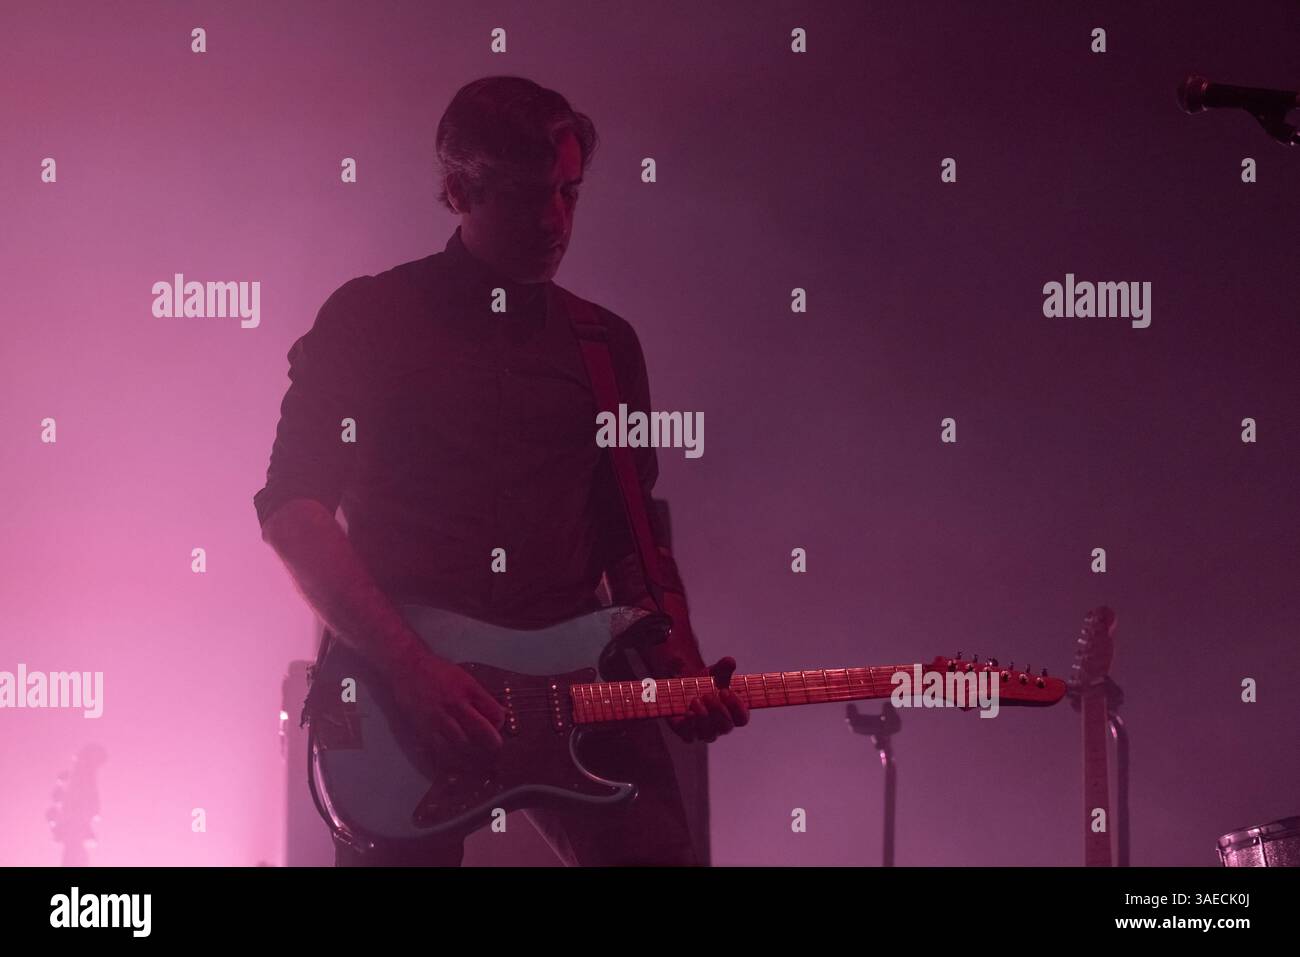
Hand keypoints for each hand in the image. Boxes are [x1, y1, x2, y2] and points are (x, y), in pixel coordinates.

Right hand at [390, 649, 505, 756]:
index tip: (497, 726)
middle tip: (494, 748)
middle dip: (491, 742)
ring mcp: (439, 718)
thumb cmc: (437, 672)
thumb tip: (500, 713)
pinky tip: (457, 760)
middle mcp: (455, 704)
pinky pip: (441, 749)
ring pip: (462, 743)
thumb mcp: (464, 679)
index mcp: (468, 689)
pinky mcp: (424, 728)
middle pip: (480, 731)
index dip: (499, 723)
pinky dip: (451, 757)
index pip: (493, 712)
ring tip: (478, 756)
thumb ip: (481, 698)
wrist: (406, 669)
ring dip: (473, 752)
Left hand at [666, 656, 749, 743]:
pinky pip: (690, 737)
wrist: (685, 686)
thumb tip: (729, 661)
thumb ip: (724, 668)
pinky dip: (688, 726)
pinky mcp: (688, 734)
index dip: (737, 707)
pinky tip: (687, 713)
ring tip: (696, 701)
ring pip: (709, 734)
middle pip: (726, 727)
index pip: (742, 718)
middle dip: (718, 711)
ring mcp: (705, 732)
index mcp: (733, 713)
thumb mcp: (715, 672)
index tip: (726, 692)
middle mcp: (721, 726)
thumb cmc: (706, 682)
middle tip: (708, 695)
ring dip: (703, 718)